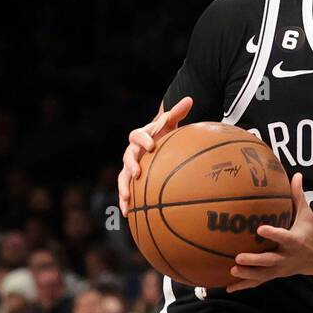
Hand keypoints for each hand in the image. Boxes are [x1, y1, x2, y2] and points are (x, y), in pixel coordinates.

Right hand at [117, 96, 192, 216]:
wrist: (156, 143)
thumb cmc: (164, 133)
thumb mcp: (170, 123)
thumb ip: (177, 112)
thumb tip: (189, 98)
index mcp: (140, 137)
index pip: (137, 136)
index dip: (143, 139)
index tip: (152, 144)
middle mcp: (131, 152)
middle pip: (127, 158)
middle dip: (130, 166)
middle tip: (137, 173)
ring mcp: (129, 167)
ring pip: (123, 177)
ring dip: (123, 188)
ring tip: (127, 199)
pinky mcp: (131, 180)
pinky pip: (126, 190)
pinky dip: (126, 201)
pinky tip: (129, 214)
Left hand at [227, 174, 312, 292]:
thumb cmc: (310, 233)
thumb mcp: (307, 215)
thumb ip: (298, 196)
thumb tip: (296, 174)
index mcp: (295, 240)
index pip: (283, 237)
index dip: (273, 234)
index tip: (260, 228)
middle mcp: (287, 256)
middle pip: (270, 260)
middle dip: (254, 260)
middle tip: (238, 257)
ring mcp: (280, 268)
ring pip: (263, 274)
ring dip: (247, 274)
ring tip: (232, 270)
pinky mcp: (275, 275)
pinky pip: (258, 282)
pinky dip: (244, 286)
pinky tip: (228, 287)